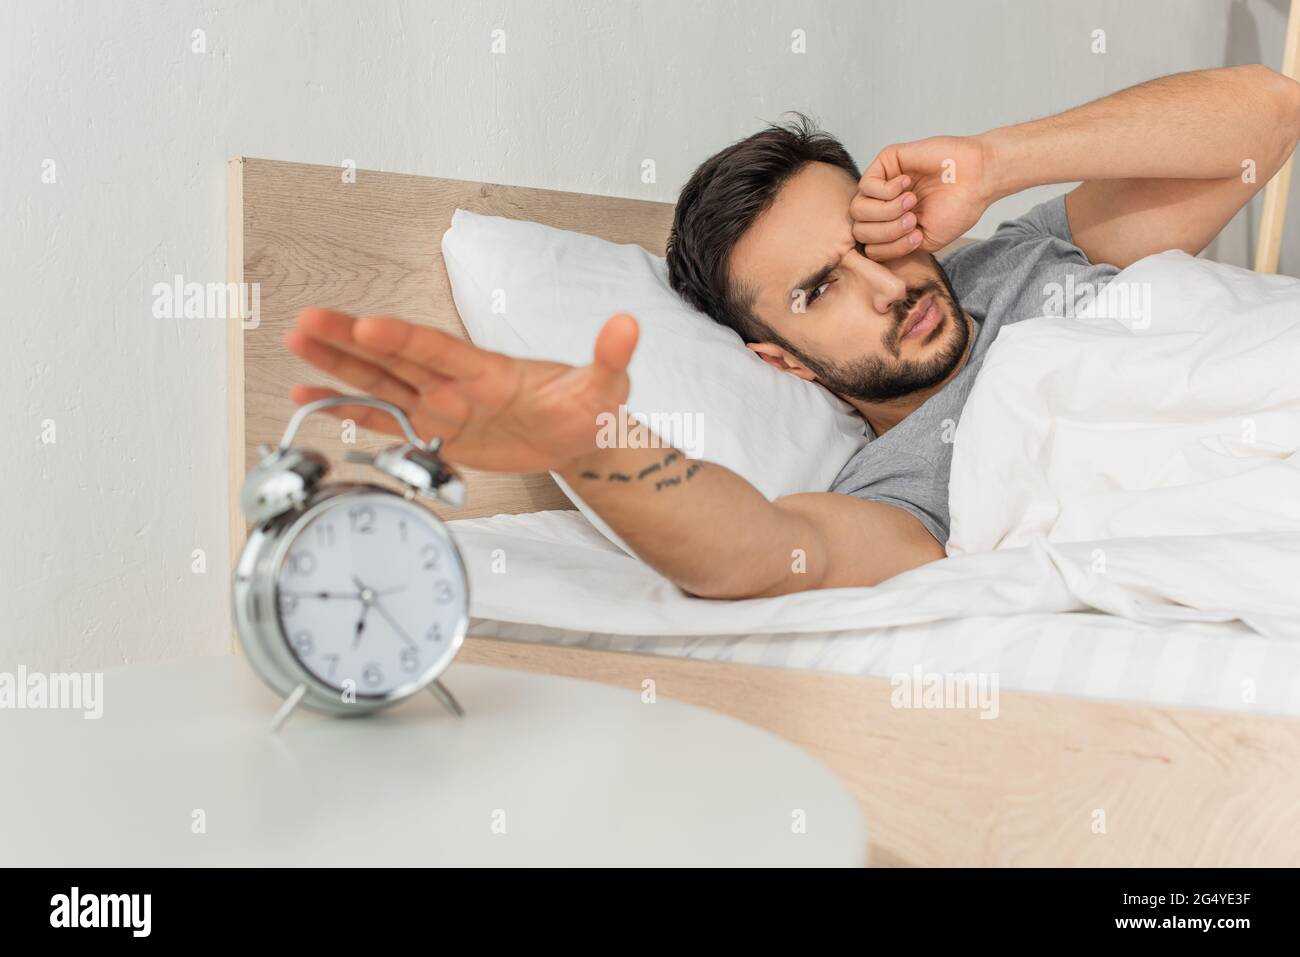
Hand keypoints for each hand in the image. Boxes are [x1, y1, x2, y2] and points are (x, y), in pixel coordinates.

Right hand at [284, 308, 637, 472]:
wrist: (579, 435)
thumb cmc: (588, 405)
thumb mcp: (606, 385)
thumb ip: (609, 356)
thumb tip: (628, 324)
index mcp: (486, 368)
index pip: (438, 349)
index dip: (403, 338)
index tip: (367, 324)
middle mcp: (455, 382)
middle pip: (395, 356)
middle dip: (351, 341)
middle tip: (306, 322)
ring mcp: (441, 404)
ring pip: (381, 382)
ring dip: (340, 365)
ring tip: (297, 347)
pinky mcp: (436, 430)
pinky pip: (385, 419)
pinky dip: (350, 408)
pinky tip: (312, 395)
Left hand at [851, 135, 994, 260]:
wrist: (977, 179)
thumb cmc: (957, 208)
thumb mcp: (923, 241)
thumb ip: (893, 249)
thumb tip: (868, 251)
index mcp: (891, 227)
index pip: (869, 245)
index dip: (888, 247)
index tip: (916, 238)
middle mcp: (883, 207)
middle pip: (859, 230)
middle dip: (886, 231)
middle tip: (913, 220)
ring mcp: (882, 185)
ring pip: (858, 209)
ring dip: (886, 211)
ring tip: (912, 201)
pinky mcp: (885, 163)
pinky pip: (866, 185)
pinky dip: (886, 191)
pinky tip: (907, 183)